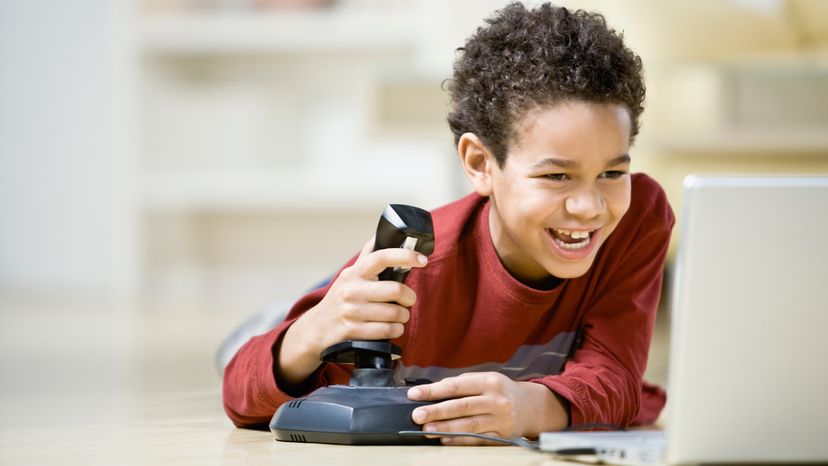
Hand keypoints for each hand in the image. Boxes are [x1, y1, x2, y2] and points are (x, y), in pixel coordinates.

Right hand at [277, 238, 427, 385]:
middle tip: (409, 300)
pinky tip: (394, 328)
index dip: (405, 256)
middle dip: (409, 297)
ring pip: (394, 313)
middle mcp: (352, 290)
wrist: (317, 328)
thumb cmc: (341, 299)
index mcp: (354, 273)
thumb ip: (367, 257)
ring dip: (404, 316)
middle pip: (395, 290)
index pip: (381, 257)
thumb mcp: (349, 276)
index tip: (422, 259)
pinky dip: (396, 330)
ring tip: (400, 315)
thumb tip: (380, 234)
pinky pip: (387, 331)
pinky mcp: (354, 331)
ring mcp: (352, 312)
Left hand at [407, 372, 567, 444]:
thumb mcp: (486, 379)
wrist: (531, 407)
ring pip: (469, 425)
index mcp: (489, 381)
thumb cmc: (501, 391)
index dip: (433, 391)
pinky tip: (445, 440)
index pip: (456, 386)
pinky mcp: (503, 436)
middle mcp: (496, 400)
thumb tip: (434, 391)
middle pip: (461, 406)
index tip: (414, 395)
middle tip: (417, 416)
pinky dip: (460, 440)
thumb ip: (463, 384)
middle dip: (436, 412)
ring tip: (427, 430)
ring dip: (445, 428)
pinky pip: (478, 439)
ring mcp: (501, 420)